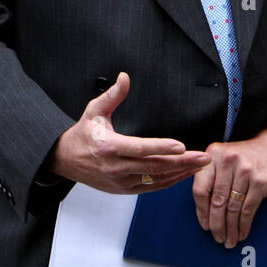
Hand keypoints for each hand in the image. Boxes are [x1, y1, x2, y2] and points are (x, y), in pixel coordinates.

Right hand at [49, 72, 211, 193]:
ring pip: (156, 179)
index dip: (162, 147)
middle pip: (154, 166)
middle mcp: (115, 167)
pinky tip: (182, 174)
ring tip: (199, 165)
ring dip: (180, 173)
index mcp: (109, 147)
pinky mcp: (124, 189)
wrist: (64, 161)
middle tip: (203, 157)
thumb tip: (125, 77)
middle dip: (182, 162)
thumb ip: (112, 95)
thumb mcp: (93, 111)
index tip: (181, 146)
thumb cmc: (81, 135)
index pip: (140, 148)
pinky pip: (151, 187)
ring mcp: (120, 181)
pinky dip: (169, 181)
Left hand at [192, 126, 266, 248]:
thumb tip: (202, 209)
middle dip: (216, 224)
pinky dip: (244, 225)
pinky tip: (241, 232)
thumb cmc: (248, 155)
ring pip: (233, 207)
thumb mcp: (225, 157)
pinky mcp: (260, 181)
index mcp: (213, 155)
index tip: (204, 225)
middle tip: (217, 237)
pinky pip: (248, 209)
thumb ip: (212, 175)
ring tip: (229, 239)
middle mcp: (227, 160)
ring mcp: (245, 170)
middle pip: (216, 201)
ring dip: (230, 228)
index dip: (201, 211)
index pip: (200, 189)